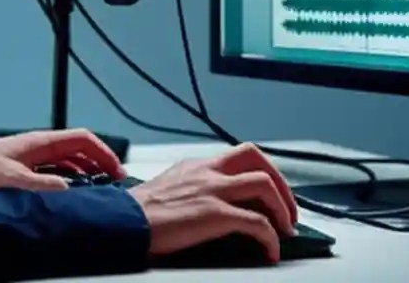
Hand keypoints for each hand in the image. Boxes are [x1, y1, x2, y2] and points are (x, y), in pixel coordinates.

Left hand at [0, 128, 125, 191]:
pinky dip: (69, 181)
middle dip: (99, 163)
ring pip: (68, 162)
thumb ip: (45, 186)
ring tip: (97, 191)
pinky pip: (55, 172)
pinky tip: (71, 195)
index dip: (103, 152)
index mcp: (40, 142)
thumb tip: (71, 191)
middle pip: (79, 150)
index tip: (117, 171)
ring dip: (86, 174)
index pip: (82, 138)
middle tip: (114, 183)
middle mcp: (39, 147)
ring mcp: (32, 158)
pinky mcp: (24, 171)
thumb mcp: (15, 181)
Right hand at [128, 142, 297, 263]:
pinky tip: (270, 252)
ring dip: (283, 208)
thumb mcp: (165, 190)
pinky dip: (271, 239)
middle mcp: (206, 171)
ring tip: (285, 230)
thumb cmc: (135, 213)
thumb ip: (189, 191)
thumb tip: (206, 210)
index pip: (238, 156)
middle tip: (287, 208)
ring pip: (264, 184)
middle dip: (280, 182)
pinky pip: (257, 223)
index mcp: (194, 166)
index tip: (269, 193)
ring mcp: (212, 190)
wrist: (121, 222)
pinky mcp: (214, 213)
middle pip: (257, 158)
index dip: (261, 172)